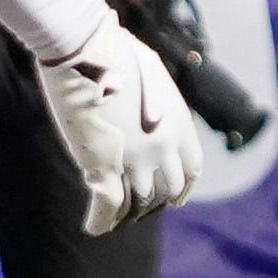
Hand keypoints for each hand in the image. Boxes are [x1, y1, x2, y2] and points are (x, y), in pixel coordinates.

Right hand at [35, 10, 200, 234]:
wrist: (85, 48)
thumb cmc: (111, 49)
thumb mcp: (148, 70)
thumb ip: (154, 98)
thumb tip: (148, 110)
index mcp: (179, 124)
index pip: (191, 170)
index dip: (183, 187)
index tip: (175, 196)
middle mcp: (164, 147)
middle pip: (169, 190)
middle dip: (156, 203)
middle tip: (139, 209)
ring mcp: (136, 159)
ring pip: (140, 203)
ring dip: (128, 214)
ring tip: (114, 220)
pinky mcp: (103, 165)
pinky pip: (107, 206)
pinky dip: (101, 221)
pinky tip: (93, 229)